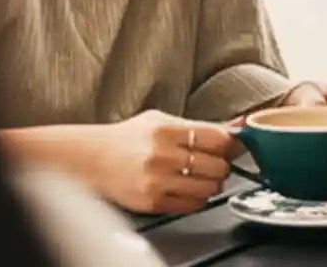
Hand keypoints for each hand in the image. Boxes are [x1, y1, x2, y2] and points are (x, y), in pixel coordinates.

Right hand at [87, 110, 233, 214]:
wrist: (90, 160)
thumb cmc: (127, 138)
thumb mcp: (160, 121)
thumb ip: (197, 125)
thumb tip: (237, 126)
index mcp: (166, 130)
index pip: (217, 139)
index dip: (229, 144)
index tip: (229, 146)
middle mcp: (162, 156)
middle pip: (217, 165)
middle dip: (222, 165)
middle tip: (217, 163)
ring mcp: (157, 181)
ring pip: (209, 187)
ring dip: (213, 183)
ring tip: (204, 176)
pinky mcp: (152, 202)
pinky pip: (192, 205)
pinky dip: (199, 198)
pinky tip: (190, 189)